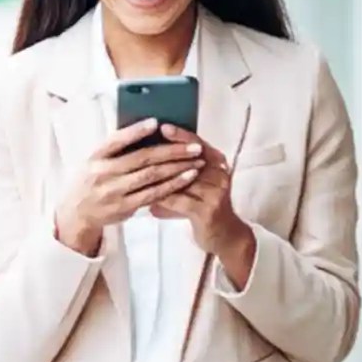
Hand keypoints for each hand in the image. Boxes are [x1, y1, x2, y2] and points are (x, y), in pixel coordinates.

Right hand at [55, 118, 205, 255]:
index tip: (156, 122)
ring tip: (196, 160)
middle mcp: (103, 173)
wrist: (77, 212)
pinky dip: (173, 185)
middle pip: (142, 158)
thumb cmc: (92, 179)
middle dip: (171, 151)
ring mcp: (114, 191)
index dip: (136, 131)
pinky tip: (187, 177)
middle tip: (194, 146)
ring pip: (151, 177)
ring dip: (177, 168)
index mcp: (96, 156)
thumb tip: (149, 129)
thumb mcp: (95, 160)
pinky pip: (153, 194)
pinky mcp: (124, 207)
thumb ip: (116, 148)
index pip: (116, 140)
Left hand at [151, 125, 254, 259]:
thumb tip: (150, 148)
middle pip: (191, 157)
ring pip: (184, 179)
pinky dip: (163, 197)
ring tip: (138, 171)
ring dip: (161, 175)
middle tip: (143, 146)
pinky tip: (147, 197)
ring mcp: (216, 192)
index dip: (180, 134)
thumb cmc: (201, 204)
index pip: (197, 142)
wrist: (223, 235)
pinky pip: (181, 200)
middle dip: (167, 151)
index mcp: (216, 162)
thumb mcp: (193, 183)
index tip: (161, 125)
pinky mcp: (208, 211)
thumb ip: (178, 167)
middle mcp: (219, 173)